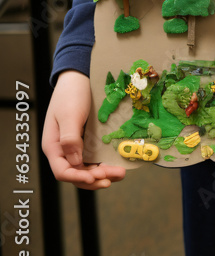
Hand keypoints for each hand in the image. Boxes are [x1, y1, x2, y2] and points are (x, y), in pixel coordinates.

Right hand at [42, 70, 125, 189]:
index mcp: (53, 145)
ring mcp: (75, 146)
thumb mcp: (69, 114)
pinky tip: (116, 164)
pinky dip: (103, 164)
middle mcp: (63, 149)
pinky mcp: (85, 140)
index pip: (62, 171)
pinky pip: (93, 158)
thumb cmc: (71, 93)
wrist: (79, 76)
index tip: (94, 177)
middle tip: (113, 177)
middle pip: (76, 173)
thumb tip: (74, 162)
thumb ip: (69, 138)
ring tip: (120, 174)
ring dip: (101, 174)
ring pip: (86, 168)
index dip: (78, 177)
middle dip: (94, 179)